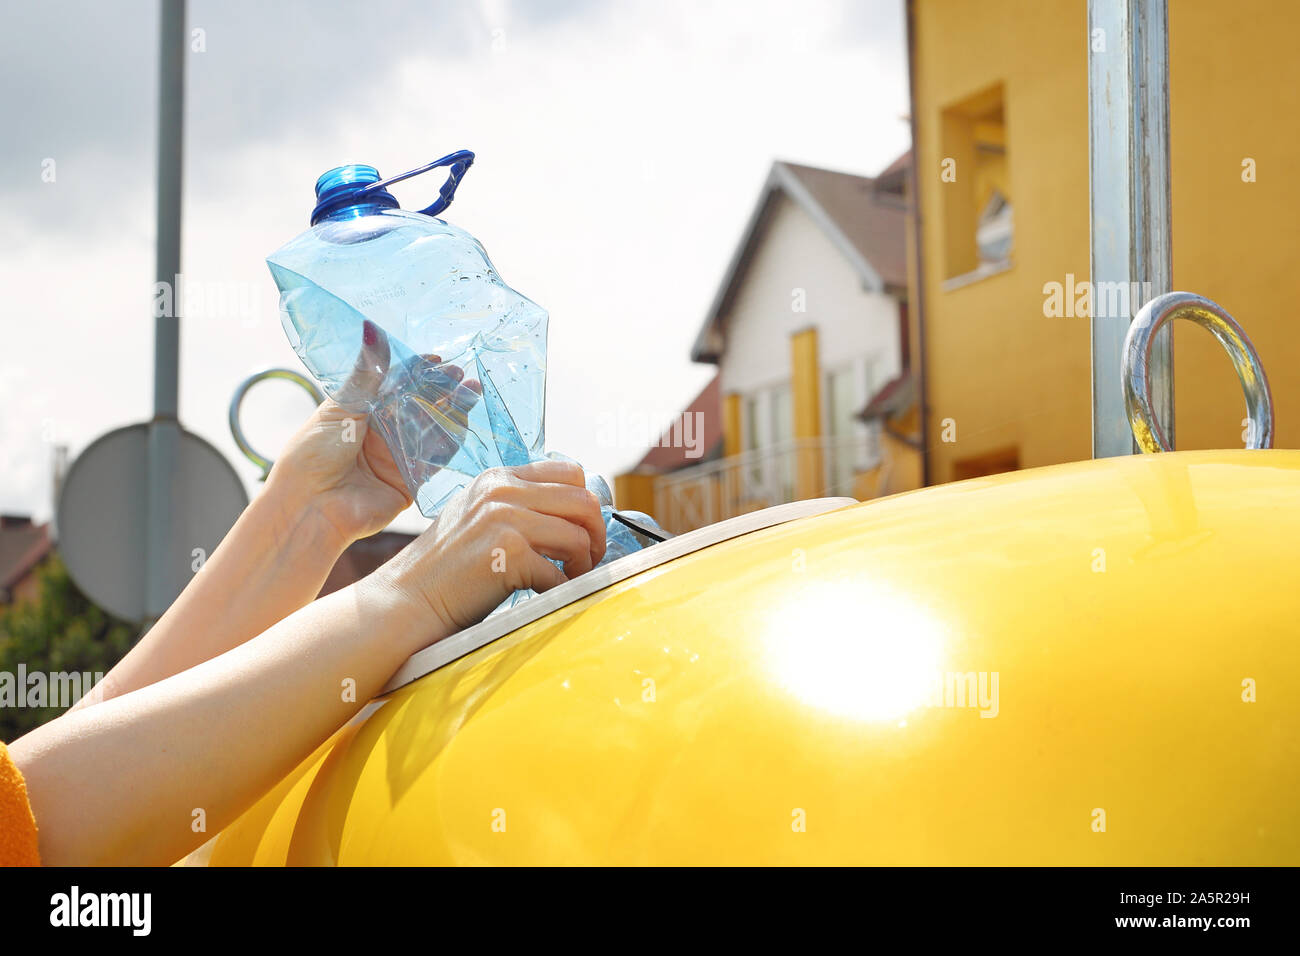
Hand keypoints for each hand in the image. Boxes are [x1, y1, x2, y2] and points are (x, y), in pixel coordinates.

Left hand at [268, 320, 480, 546]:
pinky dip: (451, 442)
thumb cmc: (312, 454)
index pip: (397, 384)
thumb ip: (367, 373)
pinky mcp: (410, 481)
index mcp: (362, 410)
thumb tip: (371, 328)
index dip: (418, 371)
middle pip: (419, 405)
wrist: (310, 507)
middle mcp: (382, 432)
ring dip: (453, 412)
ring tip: (470, 393)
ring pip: (432, 429)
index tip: (437, 359)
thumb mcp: (340, 407)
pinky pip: (435, 460)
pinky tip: (463, 424)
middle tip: (462, 375)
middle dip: (442, 389)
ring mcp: (397, 456)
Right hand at [373, 459, 606, 636]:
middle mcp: (502, 491)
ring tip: (572, 577)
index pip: (569, 472)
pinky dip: (562, 588)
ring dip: (583, 563)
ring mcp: (505, 519)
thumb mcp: (477, 516)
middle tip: (590, 557)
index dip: (587, 502)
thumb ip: (516, 504)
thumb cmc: (447, 569)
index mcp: (498, 478)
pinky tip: (548, 593)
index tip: (586, 528)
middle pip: (583, 500)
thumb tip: (572, 510)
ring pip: (578, 535)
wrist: (408, 600)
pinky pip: (560, 572)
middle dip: (596, 532)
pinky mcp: (508, 553)